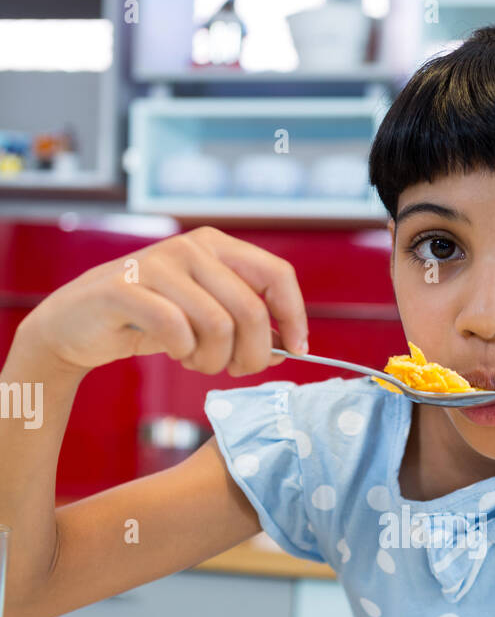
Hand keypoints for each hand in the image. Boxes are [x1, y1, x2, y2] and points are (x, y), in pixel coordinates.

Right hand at [14, 224, 309, 377]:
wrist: (77, 325)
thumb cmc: (149, 322)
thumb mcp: (205, 317)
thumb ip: (245, 322)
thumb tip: (290, 346)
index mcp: (216, 246)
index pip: (277, 274)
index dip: (294, 316)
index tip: (296, 351)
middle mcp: (191, 247)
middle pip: (252, 310)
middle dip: (252, 355)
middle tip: (234, 370)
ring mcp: (156, 263)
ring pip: (219, 325)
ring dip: (213, 360)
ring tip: (197, 362)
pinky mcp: (125, 288)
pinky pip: (177, 330)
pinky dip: (183, 353)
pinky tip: (175, 353)